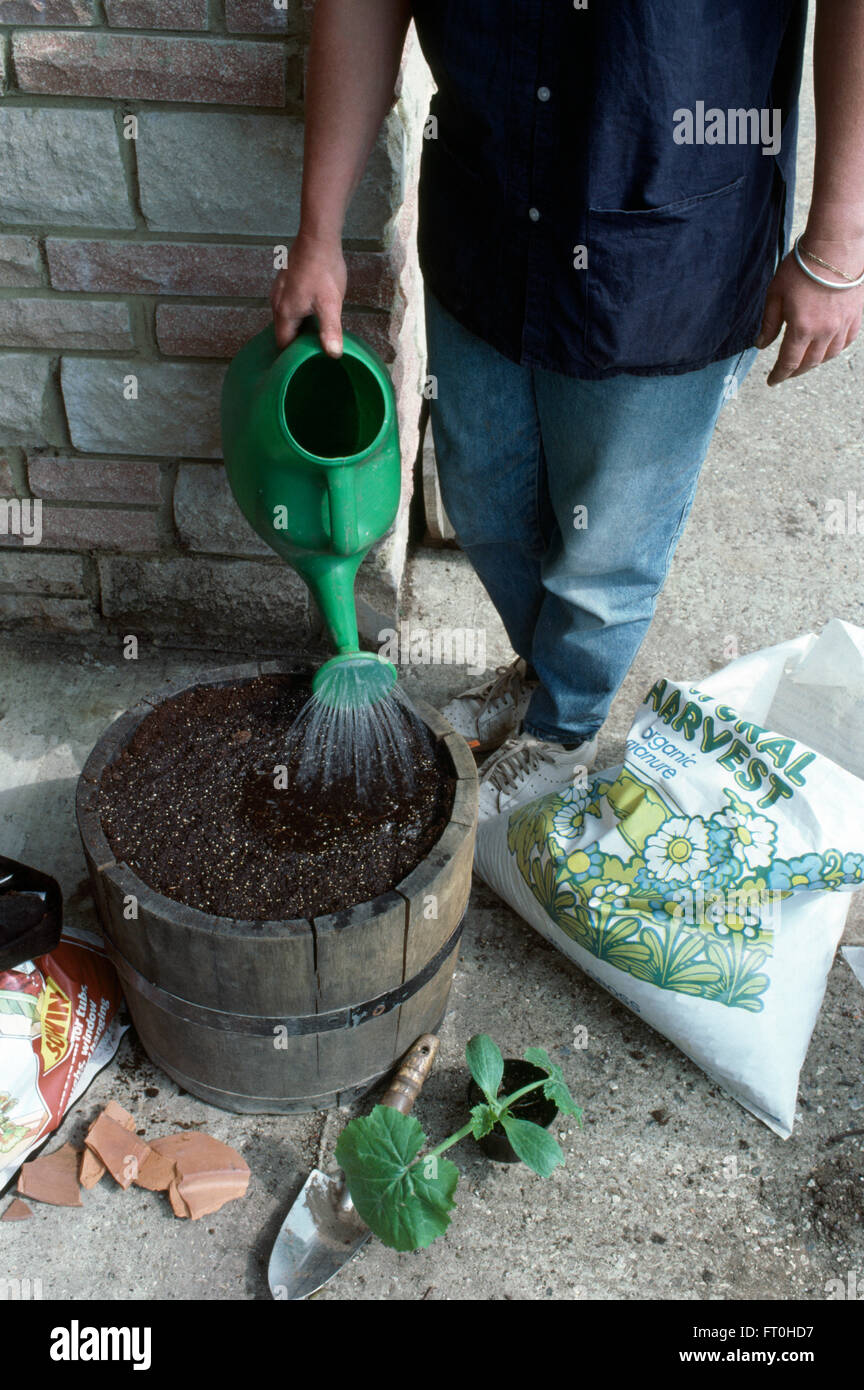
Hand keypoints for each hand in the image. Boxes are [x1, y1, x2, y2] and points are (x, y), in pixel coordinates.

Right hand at [270, 230, 346, 355]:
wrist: (318, 238)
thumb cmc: (324, 271)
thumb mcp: (331, 304)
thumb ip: (330, 330)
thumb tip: (333, 355)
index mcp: (284, 313)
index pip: (283, 344)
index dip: (294, 355)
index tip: (308, 359)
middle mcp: (276, 303)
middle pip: (284, 331)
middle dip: (297, 341)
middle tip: (316, 348)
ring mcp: (279, 291)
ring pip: (286, 317)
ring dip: (299, 326)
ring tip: (317, 331)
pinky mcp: (286, 282)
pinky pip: (289, 304)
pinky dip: (298, 312)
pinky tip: (313, 310)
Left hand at [756, 237, 863, 384]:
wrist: (836, 247)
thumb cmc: (802, 267)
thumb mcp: (775, 294)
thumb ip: (769, 323)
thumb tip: (761, 344)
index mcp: (802, 329)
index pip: (788, 362)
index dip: (779, 375)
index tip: (771, 381)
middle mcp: (824, 332)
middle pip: (809, 363)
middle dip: (795, 372)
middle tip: (785, 374)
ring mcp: (842, 325)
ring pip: (828, 356)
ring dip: (814, 363)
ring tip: (804, 363)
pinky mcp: (855, 316)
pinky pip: (845, 342)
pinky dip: (834, 350)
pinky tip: (827, 349)